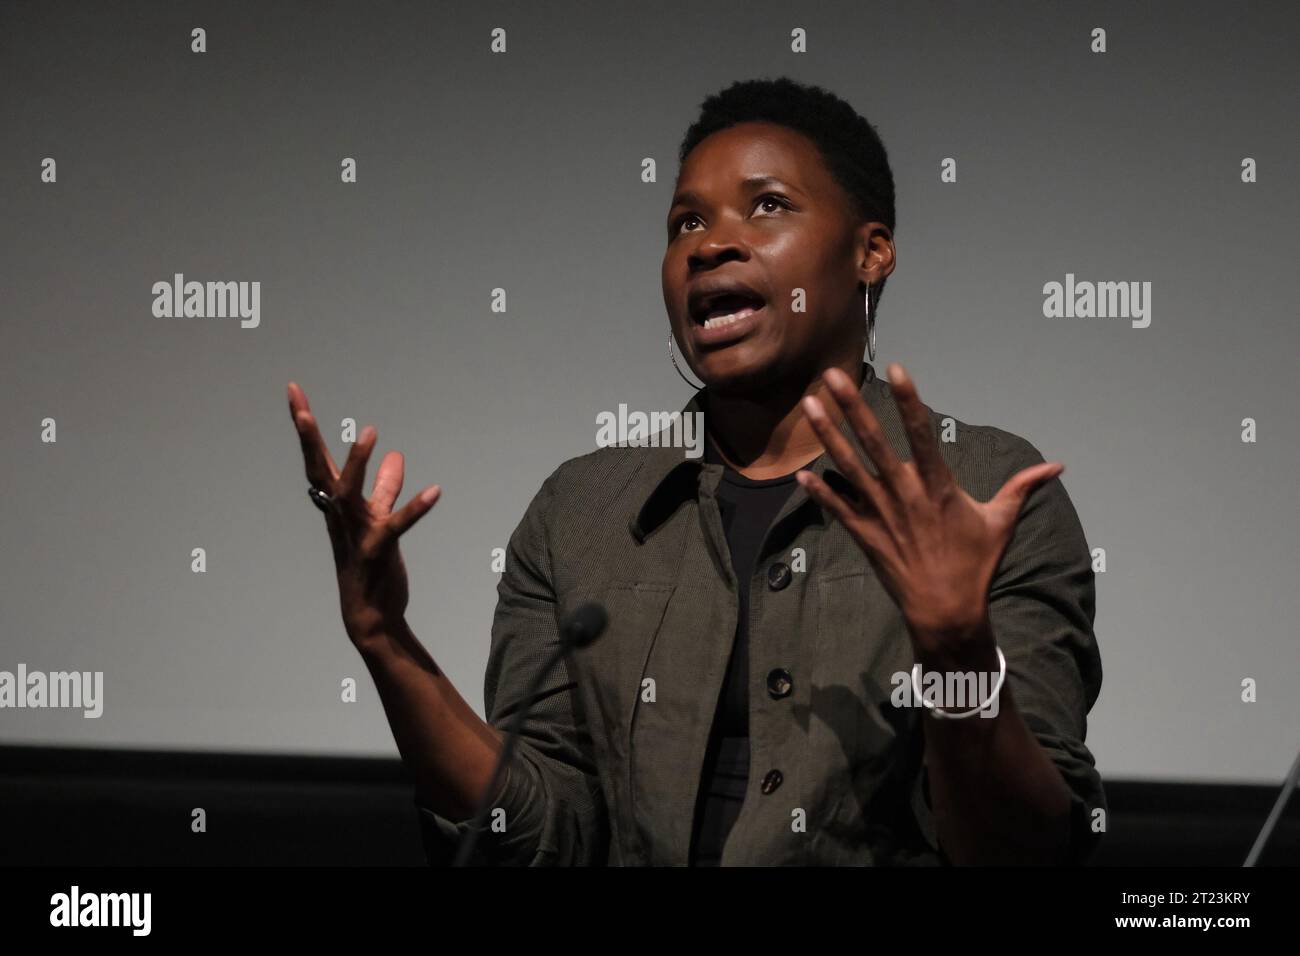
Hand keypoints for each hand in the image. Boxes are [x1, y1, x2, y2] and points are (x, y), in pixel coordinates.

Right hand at [287, 382, 441, 645]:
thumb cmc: (371, 565)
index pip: (318, 458)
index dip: (305, 426)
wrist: (372, 614)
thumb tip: (395, 457)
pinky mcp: (377, 553)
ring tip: (372, 432)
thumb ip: (385, 488)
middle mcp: (339, 516)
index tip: (294, 391)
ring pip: (349, 494)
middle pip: (319, 470)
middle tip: (300, 406)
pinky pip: (394, 527)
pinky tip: (435, 491)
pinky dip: (414, 509)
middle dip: (309, 438)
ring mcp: (355, 534)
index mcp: (337, 505)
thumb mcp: (378, 519)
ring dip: (357, 463)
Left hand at [795, 363, 1063, 664]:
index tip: (896, 370)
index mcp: (939, 487)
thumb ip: (1022, 487)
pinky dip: (820, 491)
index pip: (922, 434)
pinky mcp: (865, 536)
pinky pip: (838, 508)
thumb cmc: (975, 565)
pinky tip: (800, 473)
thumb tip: (1059, 465)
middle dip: (852, 407)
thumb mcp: (1001, 522)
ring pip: (848, 467)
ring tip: (809, 406)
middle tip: (833, 375)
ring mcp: (882, 515)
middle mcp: (906, 496)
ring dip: (827, 435)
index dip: (909, 401)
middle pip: (874, 443)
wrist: (947, 612)